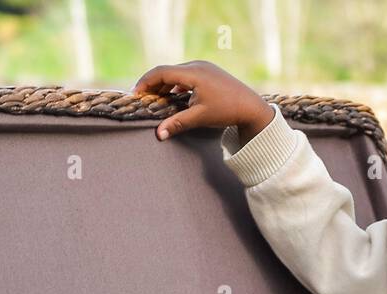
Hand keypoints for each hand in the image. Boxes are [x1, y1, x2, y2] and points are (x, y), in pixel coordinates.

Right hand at [131, 60, 275, 143]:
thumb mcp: (200, 118)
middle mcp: (197, 65)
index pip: (160, 72)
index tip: (135, 95)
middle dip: (152, 85)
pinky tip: (173, 96)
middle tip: (142, 99)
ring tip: (155, 99)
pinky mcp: (208, 72)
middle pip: (166, 71)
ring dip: (164, 85)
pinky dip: (176, 84)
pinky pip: (185, 75)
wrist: (252, 107)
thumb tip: (158, 134)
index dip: (145, 82)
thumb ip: (177, 123)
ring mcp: (203, 67)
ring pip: (176, 73)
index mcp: (193, 72)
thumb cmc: (227, 111)